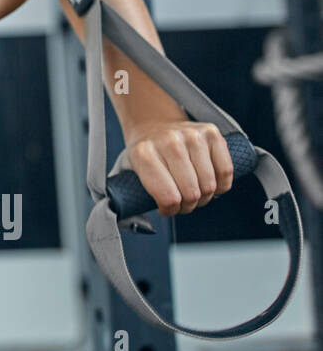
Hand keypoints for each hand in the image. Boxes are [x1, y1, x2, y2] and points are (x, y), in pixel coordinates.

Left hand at [120, 120, 234, 215]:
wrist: (153, 123)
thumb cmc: (143, 154)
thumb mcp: (124, 174)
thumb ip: (125, 201)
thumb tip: (145, 228)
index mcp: (143, 153)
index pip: (168, 197)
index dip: (170, 210)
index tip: (166, 208)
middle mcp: (168, 141)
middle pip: (191, 193)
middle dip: (187, 205)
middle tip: (181, 202)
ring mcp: (192, 135)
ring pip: (210, 185)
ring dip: (204, 197)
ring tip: (193, 192)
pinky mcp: (211, 133)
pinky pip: (226, 171)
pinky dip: (221, 185)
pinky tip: (210, 184)